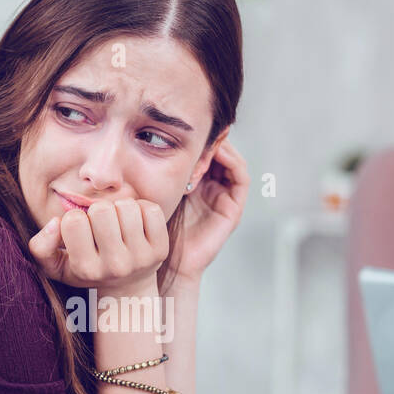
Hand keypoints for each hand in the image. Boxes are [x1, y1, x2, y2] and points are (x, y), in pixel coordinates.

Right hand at [27, 197, 167, 292]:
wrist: (126, 291)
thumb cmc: (85, 270)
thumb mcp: (54, 265)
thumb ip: (41, 246)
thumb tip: (55, 222)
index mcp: (86, 269)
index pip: (73, 221)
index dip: (73, 218)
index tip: (80, 231)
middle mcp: (115, 267)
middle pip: (102, 210)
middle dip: (97, 211)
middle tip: (100, 225)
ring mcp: (141, 259)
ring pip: (127, 206)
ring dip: (119, 208)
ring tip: (117, 224)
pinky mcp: (161, 250)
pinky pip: (151, 209)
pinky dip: (141, 209)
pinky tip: (135, 223)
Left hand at [169, 137, 248, 282]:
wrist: (167, 261)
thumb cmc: (157, 228)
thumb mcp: (157, 189)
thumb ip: (161, 169)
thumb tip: (152, 138)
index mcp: (195, 184)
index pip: (203, 151)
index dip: (198, 139)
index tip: (185, 131)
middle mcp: (212, 189)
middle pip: (220, 153)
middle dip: (210, 141)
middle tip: (198, 134)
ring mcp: (224, 198)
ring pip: (232, 162)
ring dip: (221, 150)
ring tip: (206, 145)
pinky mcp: (233, 208)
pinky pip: (241, 178)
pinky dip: (232, 162)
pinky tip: (217, 154)